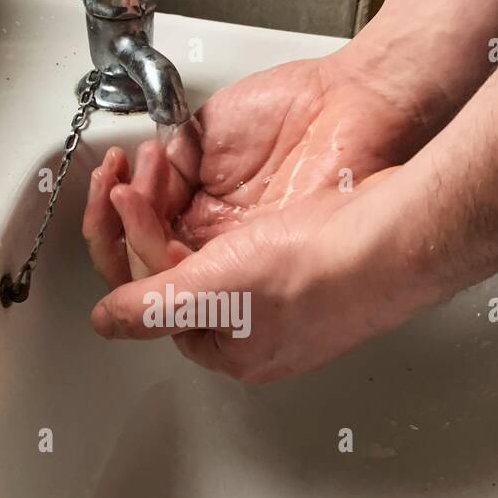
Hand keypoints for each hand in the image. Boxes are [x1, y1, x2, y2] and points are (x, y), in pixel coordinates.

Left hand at [82, 48, 437, 380]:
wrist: (392, 225)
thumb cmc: (321, 271)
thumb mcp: (214, 295)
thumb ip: (150, 308)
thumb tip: (106, 324)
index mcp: (231, 342)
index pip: (153, 302)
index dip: (131, 252)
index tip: (124, 206)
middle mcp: (245, 309)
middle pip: (166, 265)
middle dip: (140, 217)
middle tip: (128, 178)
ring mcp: (264, 266)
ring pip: (187, 229)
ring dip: (160, 192)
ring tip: (153, 159)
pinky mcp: (282, 225)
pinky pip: (218, 203)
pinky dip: (192, 178)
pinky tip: (181, 154)